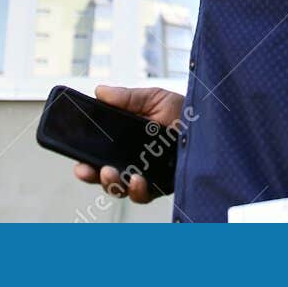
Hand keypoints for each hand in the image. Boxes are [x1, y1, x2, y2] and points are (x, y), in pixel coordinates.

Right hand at [71, 85, 184, 204]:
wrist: (210, 121)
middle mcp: (134, 161)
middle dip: (94, 177)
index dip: (86, 162)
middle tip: (88, 170)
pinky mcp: (163, 185)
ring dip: (112, 185)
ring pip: (122, 189)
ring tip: (111, 173)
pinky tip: (137, 180)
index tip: (77, 163)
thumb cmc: (182, 110)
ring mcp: (148, 175)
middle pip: (106, 176)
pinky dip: (137, 191)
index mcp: (125, 141)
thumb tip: (99, 91)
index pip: (100, 155)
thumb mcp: (152, 99)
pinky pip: (146, 195)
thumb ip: (127, 98)